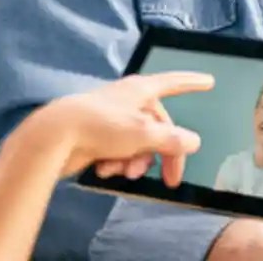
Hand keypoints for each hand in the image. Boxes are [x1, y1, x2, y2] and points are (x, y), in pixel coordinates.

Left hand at [29, 71, 213, 186]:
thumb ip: (172, 140)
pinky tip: (103, 170)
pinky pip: (118, 152)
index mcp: (141, 90)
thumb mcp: (143, 135)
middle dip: (162, 155)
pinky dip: (115, 163)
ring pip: (139, 144)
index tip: (209, 81)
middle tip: (170, 180)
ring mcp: (111, 118)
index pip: (173, 82)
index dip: (192, 82)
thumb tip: (193, 141)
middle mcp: (128, 101)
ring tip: (122, 172)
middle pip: (159, 128)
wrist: (54, 138)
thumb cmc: (101, 127)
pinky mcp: (96, 136)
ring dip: (135, 162)